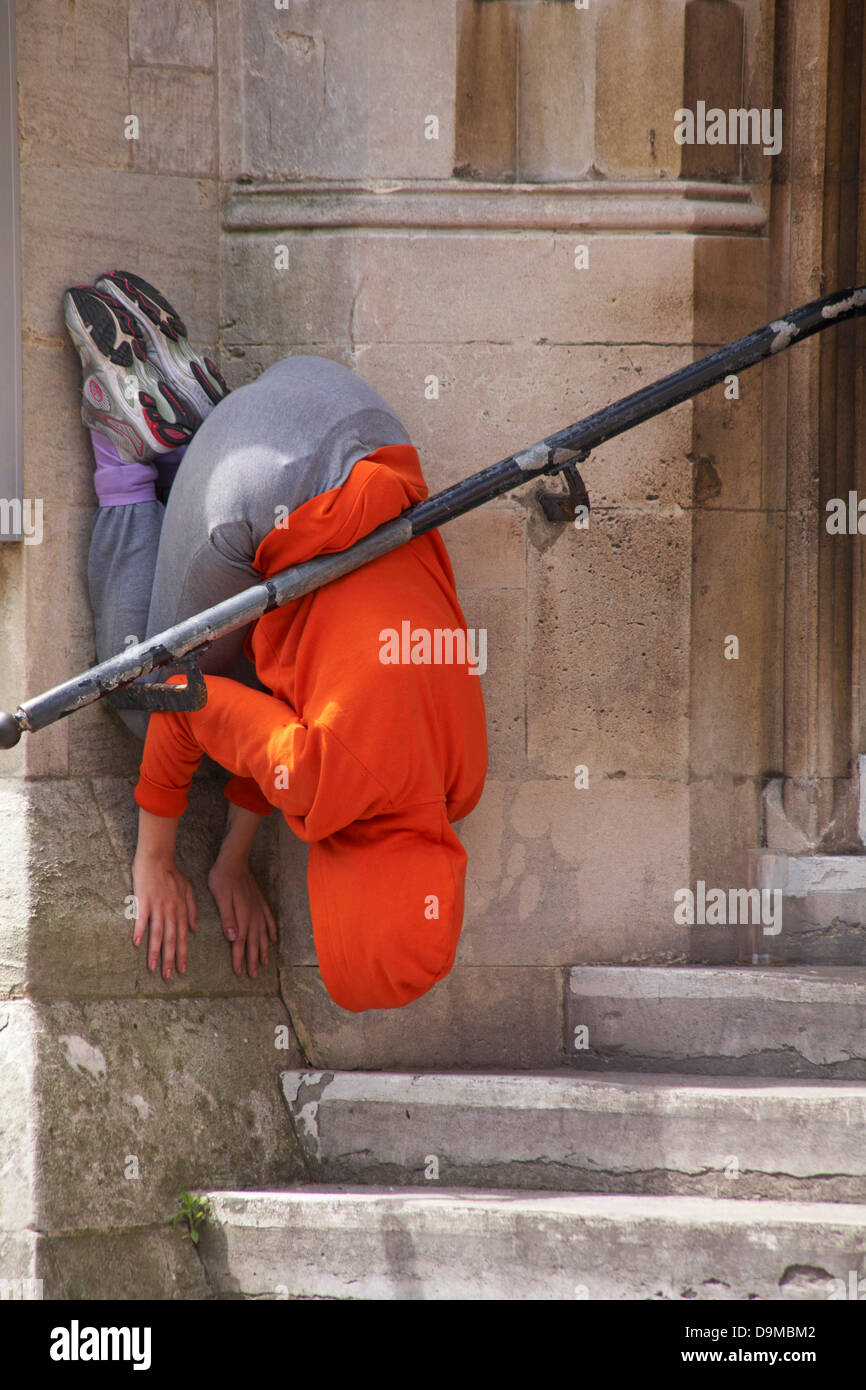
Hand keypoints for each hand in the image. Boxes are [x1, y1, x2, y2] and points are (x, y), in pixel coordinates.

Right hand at [132, 852, 197, 978]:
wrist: (157, 857)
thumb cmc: (172, 873)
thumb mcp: (188, 890)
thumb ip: (192, 910)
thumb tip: (194, 929)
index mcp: (182, 909)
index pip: (183, 936)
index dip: (183, 953)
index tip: (182, 969)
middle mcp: (171, 910)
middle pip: (172, 938)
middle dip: (171, 958)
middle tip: (169, 975)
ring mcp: (158, 905)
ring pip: (158, 932)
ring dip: (155, 951)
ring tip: (153, 967)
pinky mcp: (144, 899)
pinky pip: (142, 917)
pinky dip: (140, 930)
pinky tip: (137, 943)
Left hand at [207, 854, 276, 978]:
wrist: (234, 860)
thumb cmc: (222, 879)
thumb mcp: (221, 898)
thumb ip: (228, 918)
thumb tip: (233, 938)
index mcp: (242, 916)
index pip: (241, 942)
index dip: (240, 958)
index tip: (240, 972)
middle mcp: (253, 915)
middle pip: (254, 942)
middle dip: (253, 959)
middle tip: (253, 975)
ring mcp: (258, 908)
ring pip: (263, 933)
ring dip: (264, 949)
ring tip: (265, 963)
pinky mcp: (260, 901)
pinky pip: (269, 919)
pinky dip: (272, 930)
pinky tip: (274, 938)